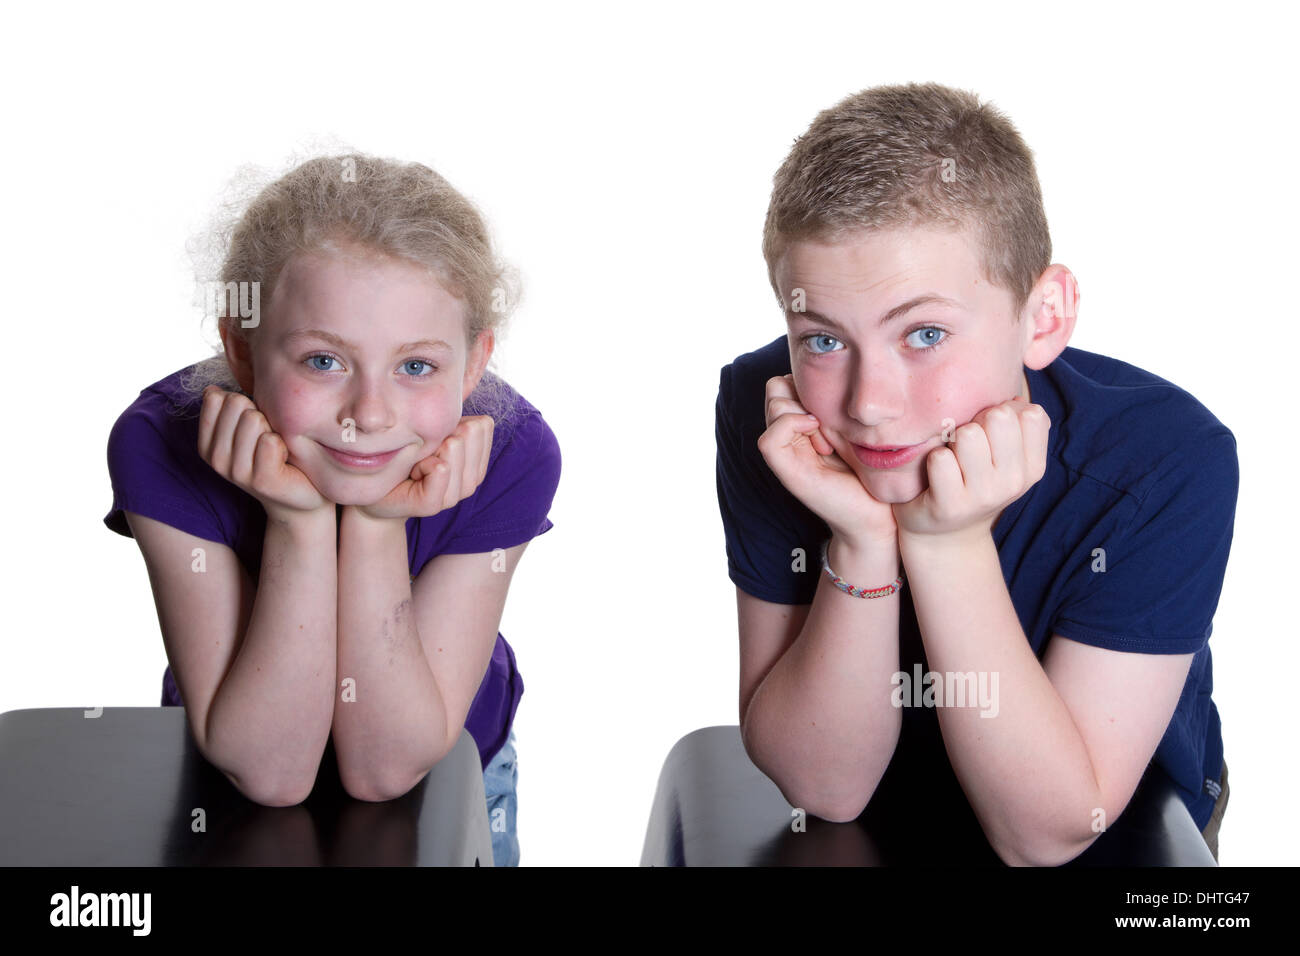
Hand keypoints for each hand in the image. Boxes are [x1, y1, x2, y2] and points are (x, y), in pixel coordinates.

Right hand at [198, 385, 331, 521]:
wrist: (302, 495)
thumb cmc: (275, 454)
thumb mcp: (248, 428)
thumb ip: (230, 409)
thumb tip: (212, 391)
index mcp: (207, 444)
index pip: (216, 399)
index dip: (242, 402)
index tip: (253, 423)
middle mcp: (216, 459)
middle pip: (237, 404)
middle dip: (260, 414)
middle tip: (268, 437)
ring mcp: (236, 472)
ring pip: (254, 419)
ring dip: (273, 429)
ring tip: (276, 449)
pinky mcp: (261, 481)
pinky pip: (270, 440)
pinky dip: (284, 443)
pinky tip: (285, 459)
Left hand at [354, 415, 493, 521]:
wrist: (374, 495)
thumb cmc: (400, 457)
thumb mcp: (428, 428)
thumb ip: (449, 411)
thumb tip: (465, 372)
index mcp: (474, 461)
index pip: (484, 425)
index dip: (456, 421)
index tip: (434, 436)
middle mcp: (470, 479)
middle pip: (469, 433)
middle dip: (441, 434)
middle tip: (421, 451)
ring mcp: (453, 494)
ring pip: (454, 449)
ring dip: (430, 450)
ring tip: (415, 461)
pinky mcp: (432, 504)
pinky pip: (440, 470)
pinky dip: (424, 464)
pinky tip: (413, 470)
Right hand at [756, 374, 897, 546]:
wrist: (881, 515)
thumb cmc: (875, 470)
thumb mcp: (858, 427)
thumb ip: (839, 403)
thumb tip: (835, 368)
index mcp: (803, 424)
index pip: (788, 380)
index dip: (811, 383)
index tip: (839, 406)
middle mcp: (790, 436)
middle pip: (777, 388)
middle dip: (804, 393)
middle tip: (830, 422)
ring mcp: (786, 454)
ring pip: (773, 406)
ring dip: (803, 411)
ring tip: (828, 438)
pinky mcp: (786, 473)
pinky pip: (769, 438)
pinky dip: (792, 427)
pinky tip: (819, 438)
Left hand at [892, 398, 1049, 541]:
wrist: (945, 537)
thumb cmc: (974, 483)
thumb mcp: (1006, 460)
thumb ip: (1015, 426)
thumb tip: (1013, 398)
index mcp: (1033, 468)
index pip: (1031, 414)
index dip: (1003, 412)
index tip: (989, 432)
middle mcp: (1014, 482)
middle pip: (998, 417)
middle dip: (976, 421)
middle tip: (965, 444)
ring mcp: (983, 495)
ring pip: (969, 434)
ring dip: (952, 440)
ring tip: (951, 458)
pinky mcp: (950, 505)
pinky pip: (940, 458)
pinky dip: (933, 459)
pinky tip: (935, 475)